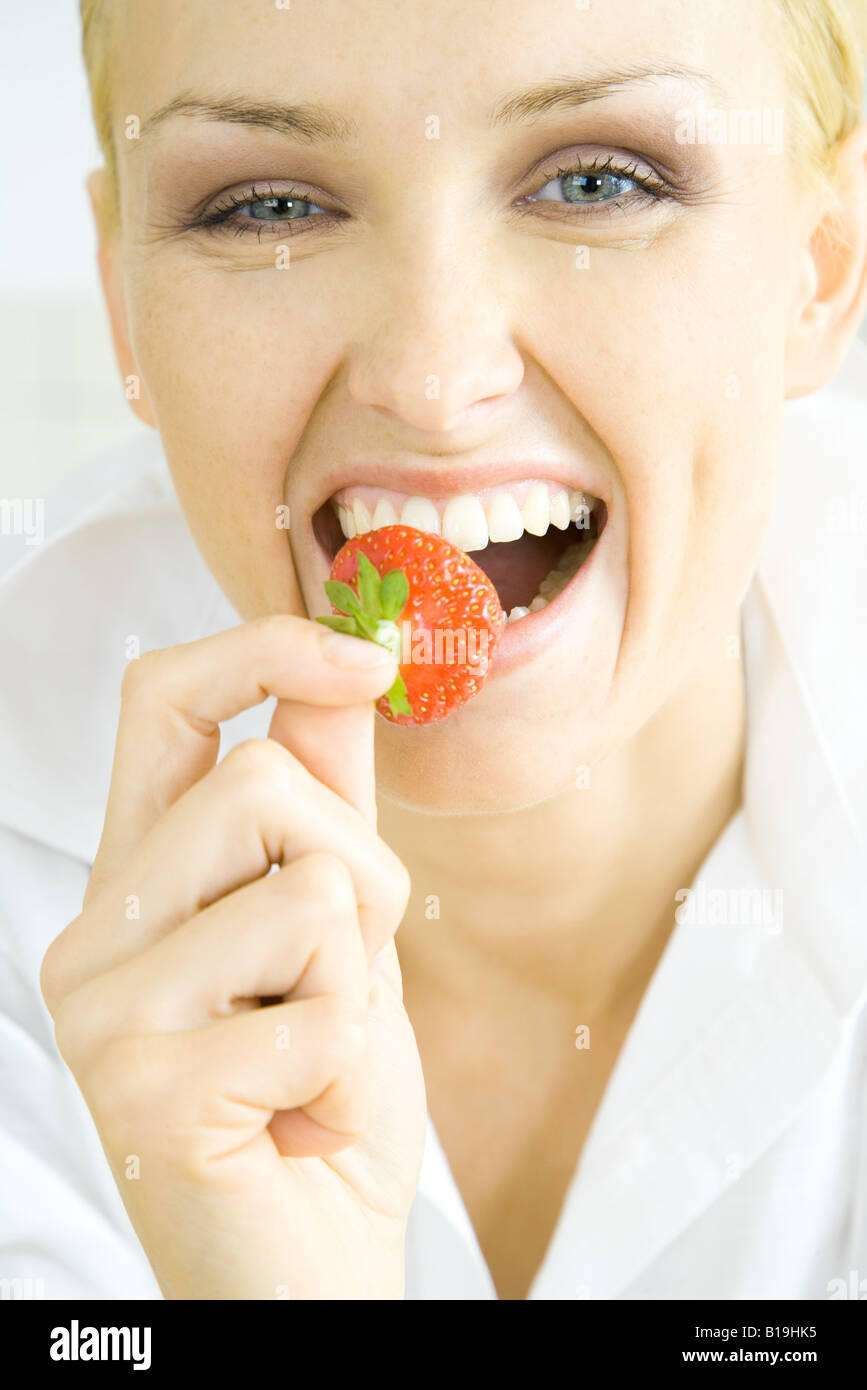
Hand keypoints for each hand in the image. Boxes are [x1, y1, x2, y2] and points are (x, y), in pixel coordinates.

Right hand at [40, 616, 426, 1299]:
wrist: (308, 1262)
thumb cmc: (320, 1095)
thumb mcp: (339, 929)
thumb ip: (328, 801)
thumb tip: (342, 670)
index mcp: (140, 875)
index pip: (162, 701)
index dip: (262, 649)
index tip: (364, 656)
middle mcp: (96, 929)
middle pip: (264, 782)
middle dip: (361, 877)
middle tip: (337, 983)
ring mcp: (103, 1008)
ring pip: (308, 887)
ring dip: (359, 978)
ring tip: (313, 1053)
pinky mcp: (139, 1085)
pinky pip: (322, 1007)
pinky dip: (349, 1065)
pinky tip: (301, 1118)